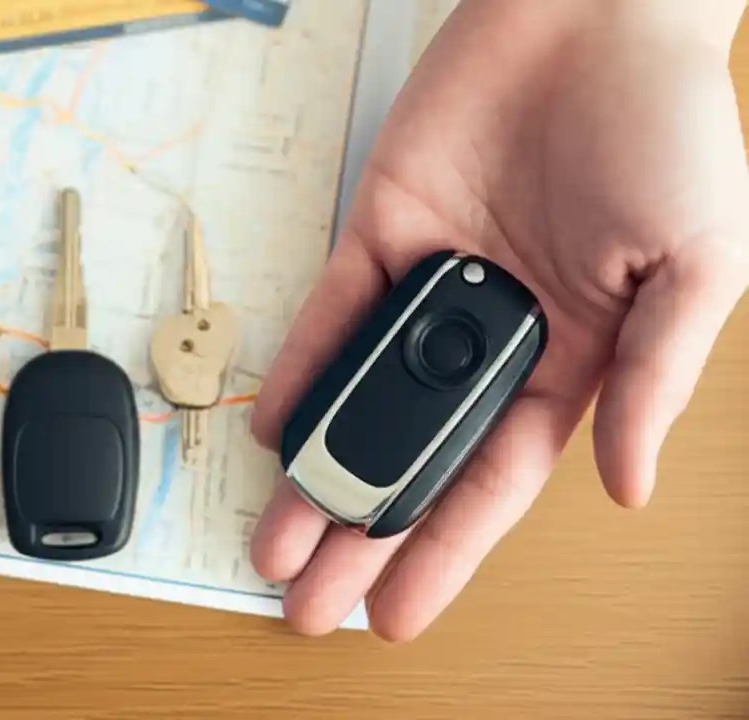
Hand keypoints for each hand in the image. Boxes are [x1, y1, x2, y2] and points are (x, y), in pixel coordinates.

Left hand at [249, 0, 748, 639]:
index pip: (496, 480)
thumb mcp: (697, 266)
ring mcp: (430, 288)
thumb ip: (654, 378)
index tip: (397, 612)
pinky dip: (298, 372)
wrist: (595, 10)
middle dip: (363, 535)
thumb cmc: (667, 124)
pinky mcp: (380, 233)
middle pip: (414, 458)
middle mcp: (493, 335)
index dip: (445, 550)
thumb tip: (625, 486)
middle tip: (309, 604)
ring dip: (317, 474)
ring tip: (275, 542)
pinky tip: (273, 432)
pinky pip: (328, 317)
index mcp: (575, 356)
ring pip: (360, 401)